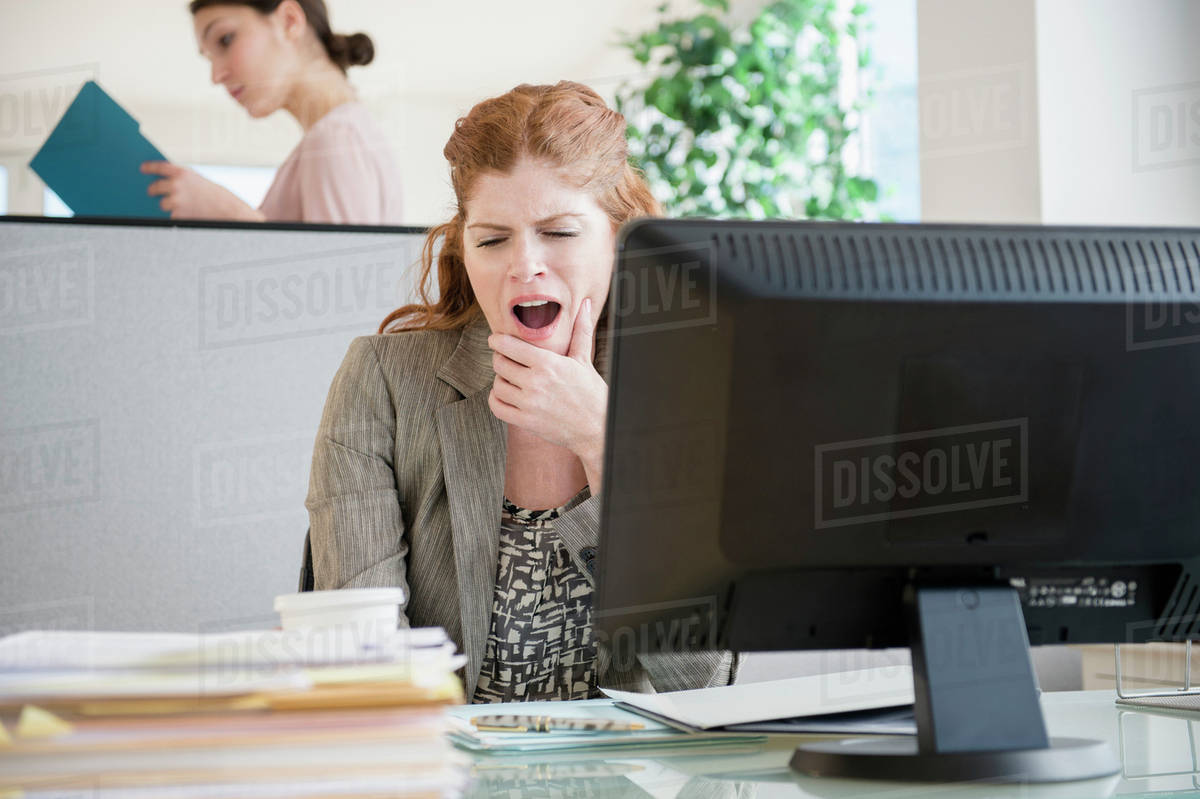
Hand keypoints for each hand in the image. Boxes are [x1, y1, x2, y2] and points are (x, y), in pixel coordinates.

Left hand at [140, 161, 263, 220]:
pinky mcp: (177, 214)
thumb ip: (182, 178)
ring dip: (169, 205)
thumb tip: (165, 182)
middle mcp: (176, 185)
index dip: (149, 167)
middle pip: (155, 187)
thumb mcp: (198, 180)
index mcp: (181, 173)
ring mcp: (175, 200)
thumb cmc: (215, 195)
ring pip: (162, 204)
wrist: (226, 209)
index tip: (143, 168)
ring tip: (181, 206)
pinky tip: (188, 214)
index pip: (159, 167)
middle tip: (151, 192)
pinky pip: (171, 215)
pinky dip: (178, 216)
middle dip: (153, 190)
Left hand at [488, 298, 607, 489]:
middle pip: (500, 364)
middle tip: (506, 359)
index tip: (496, 340)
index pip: (509, 346)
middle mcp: (536, 383)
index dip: (497, 341)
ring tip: (511, 378)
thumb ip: (580, 330)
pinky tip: (506, 395)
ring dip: (501, 380)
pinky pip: (497, 407)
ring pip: (497, 385)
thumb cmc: (592, 393)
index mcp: (548, 364)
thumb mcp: (584, 359)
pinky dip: (496, 399)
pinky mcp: (525, 421)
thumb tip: (586, 304)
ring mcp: (529, 404)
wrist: (597, 427)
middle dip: (500, 359)